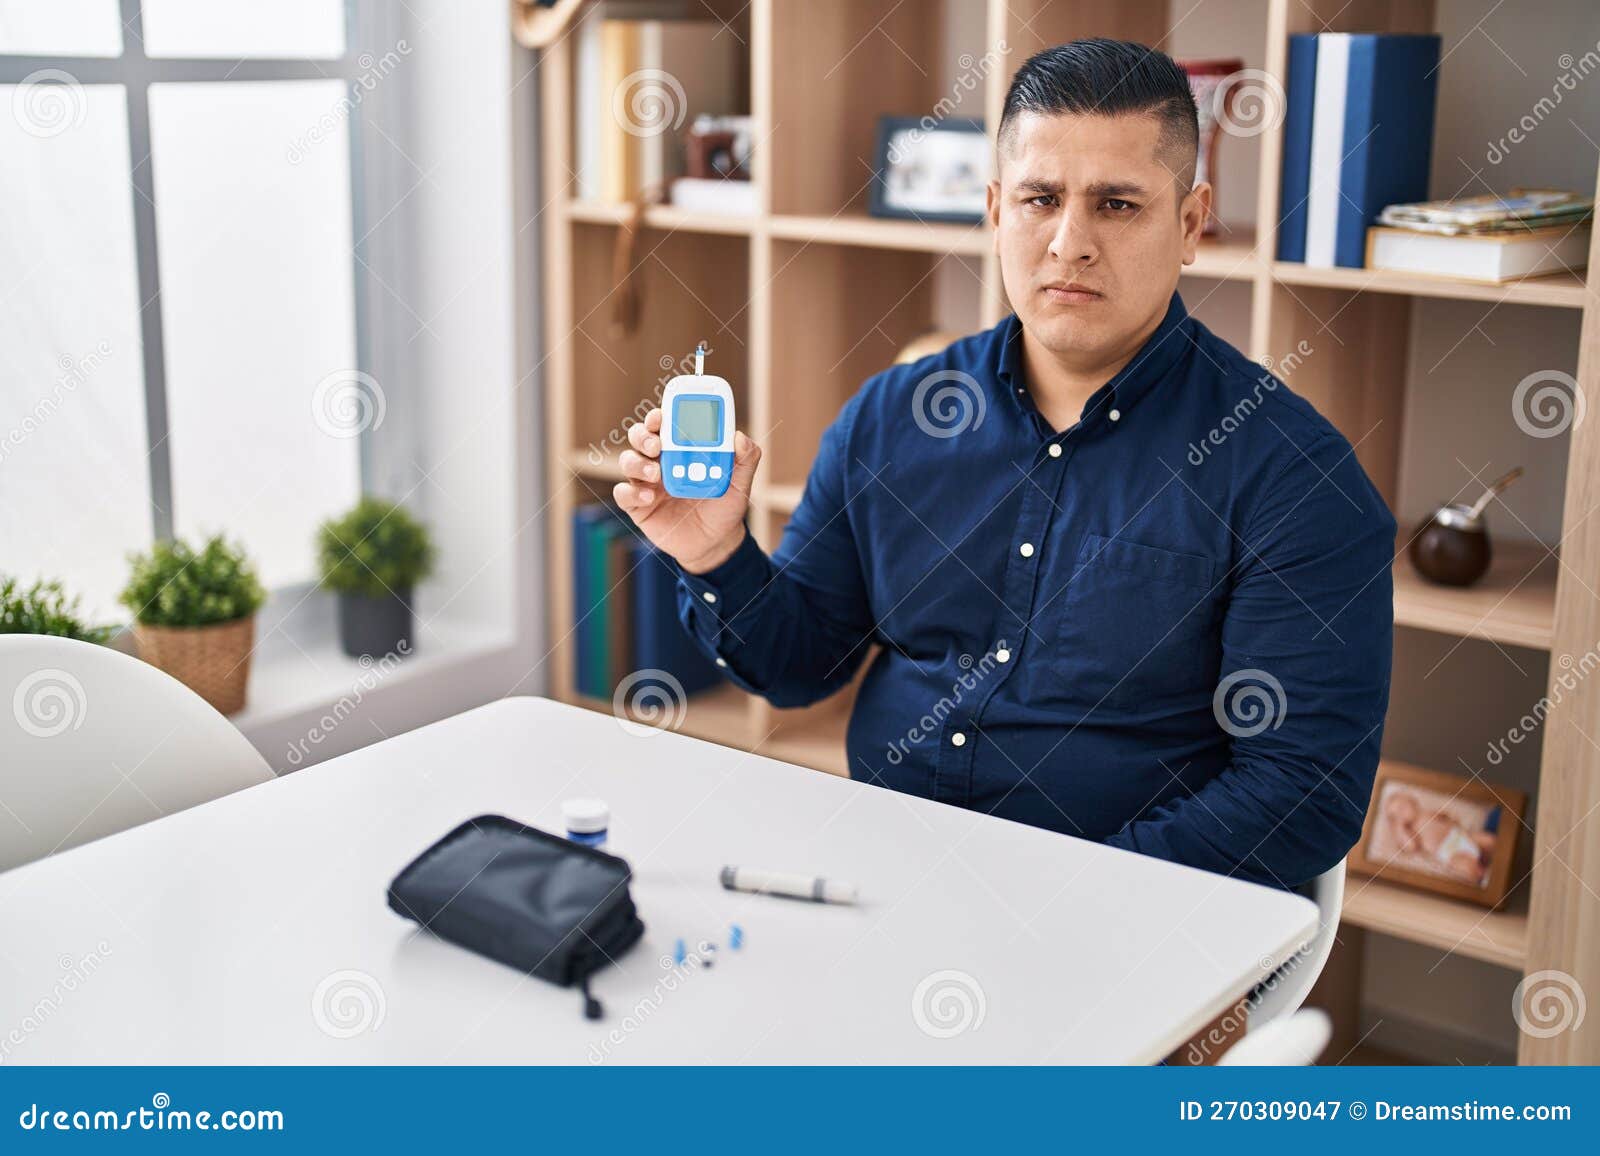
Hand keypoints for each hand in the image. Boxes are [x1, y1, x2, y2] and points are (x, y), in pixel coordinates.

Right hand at [613, 407, 760, 572]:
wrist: (716, 542)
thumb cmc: (725, 506)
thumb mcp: (740, 483)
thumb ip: (746, 459)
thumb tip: (740, 437)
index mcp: (681, 449)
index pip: (665, 424)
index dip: (659, 416)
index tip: (661, 415)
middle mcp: (659, 460)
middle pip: (640, 436)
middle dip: (643, 435)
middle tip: (656, 444)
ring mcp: (646, 482)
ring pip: (628, 461)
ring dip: (637, 462)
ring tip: (655, 473)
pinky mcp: (638, 506)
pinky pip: (624, 493)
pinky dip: (632, 491)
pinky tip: (649, 497)